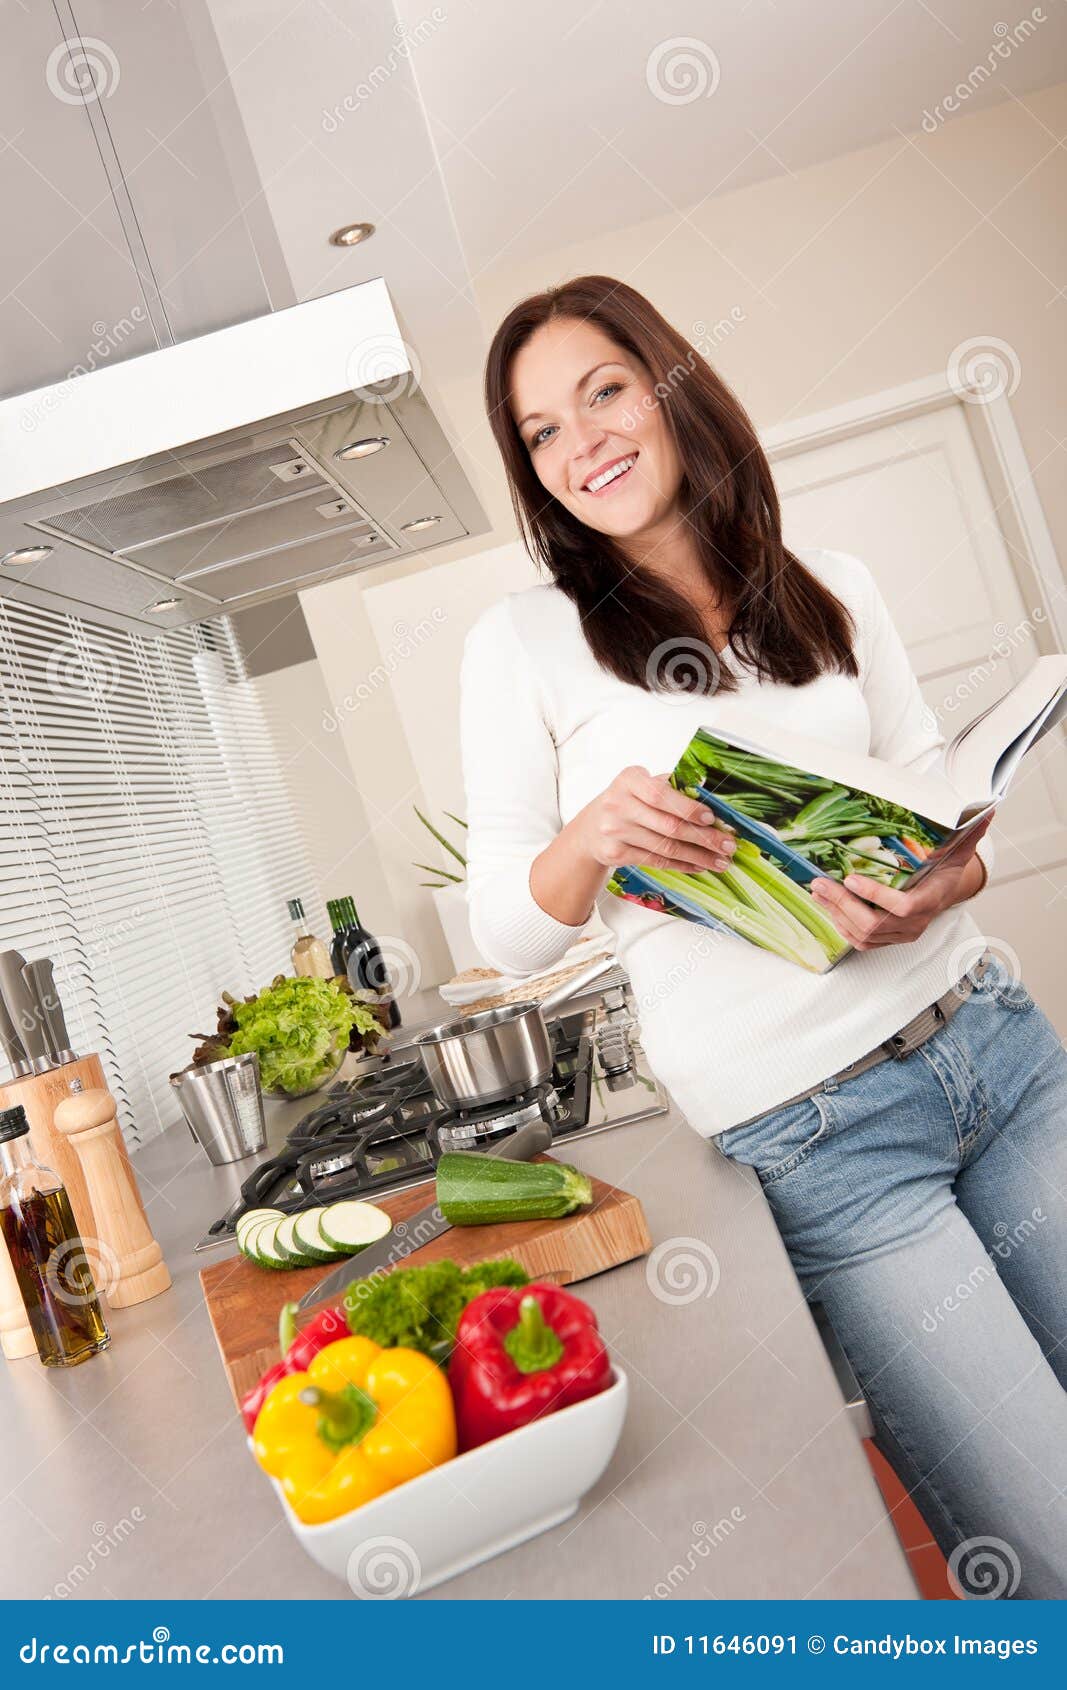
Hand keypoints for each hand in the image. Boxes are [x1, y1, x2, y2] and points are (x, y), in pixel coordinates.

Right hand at [579, 765, 736, 874]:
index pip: (661, 795)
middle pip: (668, 825)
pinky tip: (699, 866)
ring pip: (665, 847)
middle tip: (728, 845)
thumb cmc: (626, 802)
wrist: (590, 828)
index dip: (688, 808)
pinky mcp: (614, 854)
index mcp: (629, 780)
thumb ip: (670, 787)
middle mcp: (618, 804)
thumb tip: (710, 794)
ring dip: (698, 856)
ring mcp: (614, 831)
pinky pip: (655, 861)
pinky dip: (681, 865)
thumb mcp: (642, 785)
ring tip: (720, 861)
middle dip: (704, 837)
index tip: (712, 818)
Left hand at [808, 813, 992, 950]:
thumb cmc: (947, 868)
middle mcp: (915, 924)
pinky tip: (826, 904)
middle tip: (820, 882)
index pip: (903, 907)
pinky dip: (840, 923)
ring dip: (836, 913)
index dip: (876, 896)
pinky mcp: (887, 940)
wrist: (944, 892)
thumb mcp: (959, 846)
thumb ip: (969, 830)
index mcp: (930, 900)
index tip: (851, 877)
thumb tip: (988, 808)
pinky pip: (860, 940)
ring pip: (863, 934)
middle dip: (843, 903)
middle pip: (874, 923)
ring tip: (817, 890)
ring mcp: (900, 935)